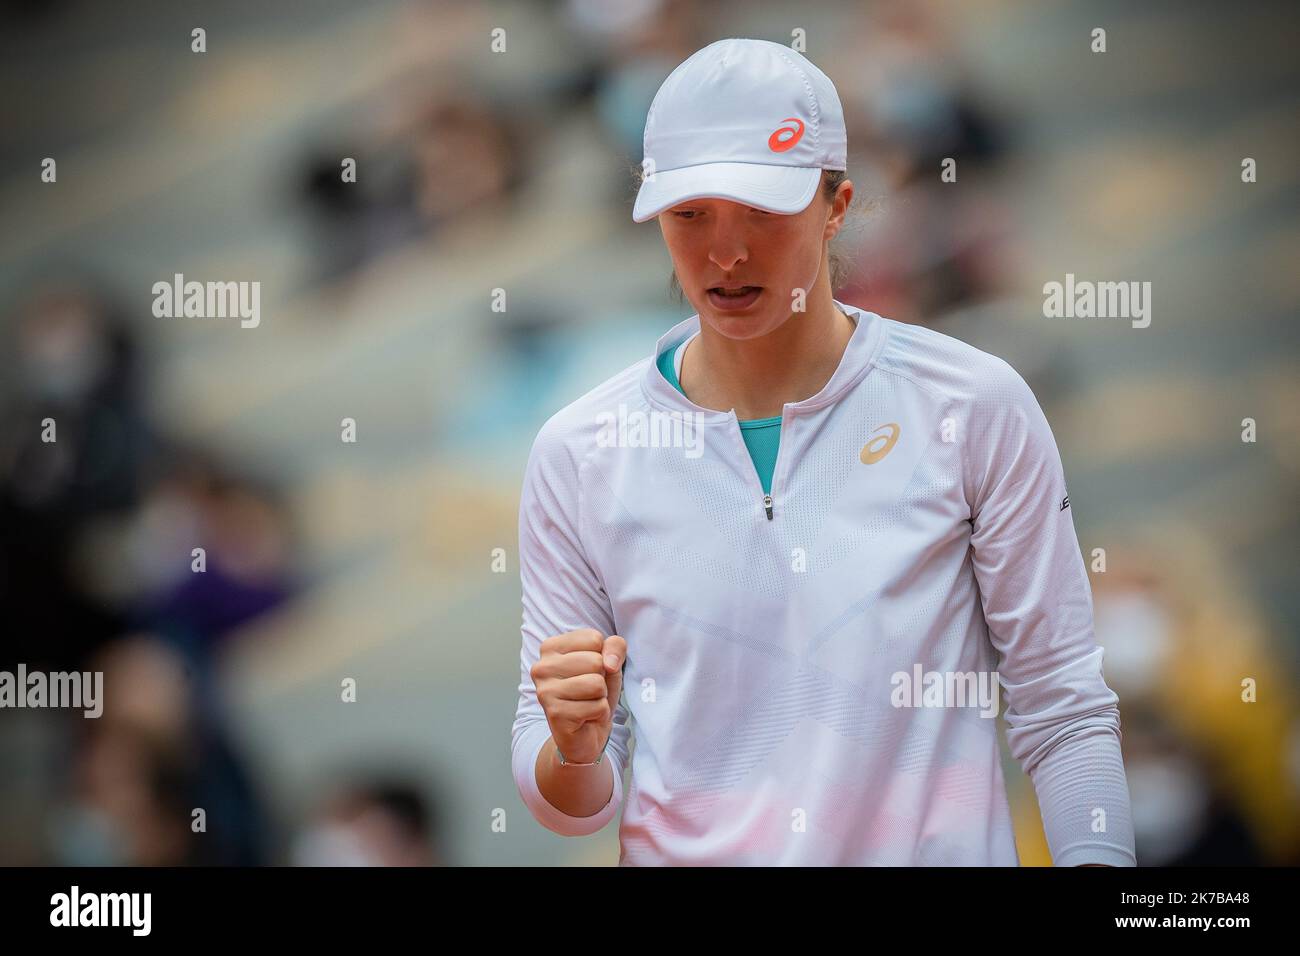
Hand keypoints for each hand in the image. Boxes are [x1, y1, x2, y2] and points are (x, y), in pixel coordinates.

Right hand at [531, 628, 626, 764]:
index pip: (593, 638)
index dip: (603, 656)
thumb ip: (615, 646)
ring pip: (596, 684)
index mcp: (550, 647)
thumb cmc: (594, 692)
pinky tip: (586, 716)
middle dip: (602, 678)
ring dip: (601, 696)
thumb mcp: (610, 661)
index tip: (590, 670)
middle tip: (589, 690)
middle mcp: (541, 667)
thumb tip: (609, 663)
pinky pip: (597, 706)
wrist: (586, 732)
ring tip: (588, 702)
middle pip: (595, 661)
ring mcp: (545, 691)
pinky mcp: (555, 713)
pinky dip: (599, 713)